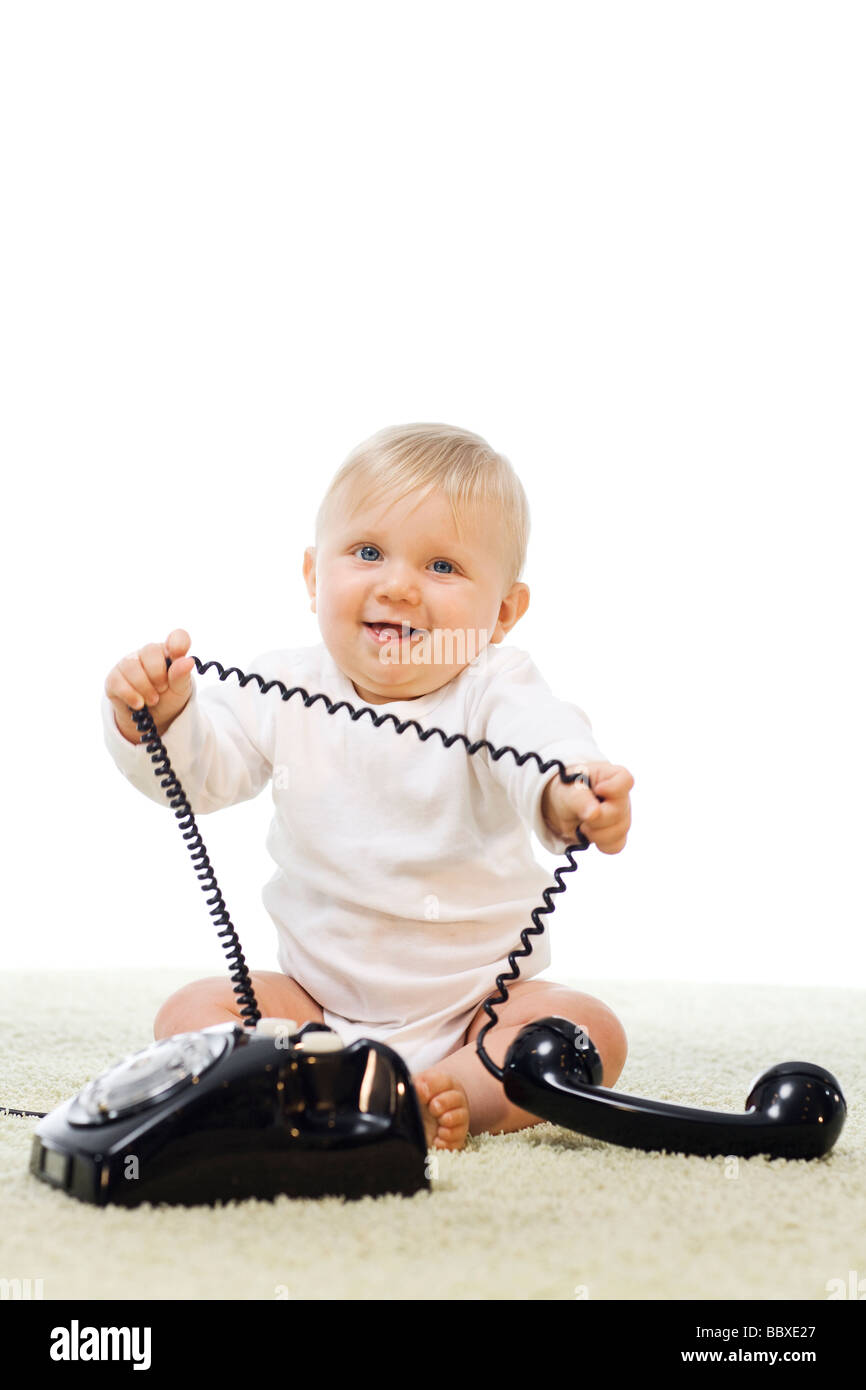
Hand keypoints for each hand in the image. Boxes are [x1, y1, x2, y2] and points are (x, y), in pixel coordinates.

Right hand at [105, 628, 195, 743]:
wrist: (153, 718)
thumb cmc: (169, 698)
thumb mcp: (180, 690)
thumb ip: (182, 675)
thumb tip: (187, 661)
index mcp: (169, 651)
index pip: (177, 637)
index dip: (178, 644)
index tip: (177, 656)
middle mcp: (148, 653)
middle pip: (150, 651)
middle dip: (158, 675)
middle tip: (162, 689)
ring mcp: (128, 663)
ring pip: (131, 667)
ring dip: (145, 687)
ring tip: (153, 700)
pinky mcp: (114, 678)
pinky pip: (118, 682)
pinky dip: (131, 695)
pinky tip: (138, 704)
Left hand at [541, 760, 633, 853]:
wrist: (562, 808)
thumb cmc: (568, 790)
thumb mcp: (567, 790)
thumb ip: (579, 799)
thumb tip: (594, 814)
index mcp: (612, 776)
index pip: (626, 780)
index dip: (613, 788)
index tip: (597, 790)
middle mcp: (622, 797)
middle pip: (618, 812)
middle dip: (595, 818)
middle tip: (581, 816)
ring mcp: (622, 817)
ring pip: (618, 832)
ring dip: (595, 833)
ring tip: (582, 825)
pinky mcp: (618, 834)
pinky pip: (615, 846)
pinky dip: (599, 843)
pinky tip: (589, 835)